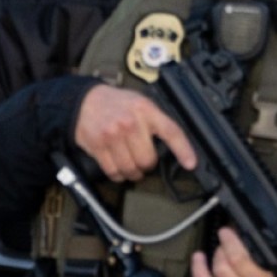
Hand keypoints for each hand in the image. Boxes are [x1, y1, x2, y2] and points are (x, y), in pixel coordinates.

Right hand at [72, 84, 196, 182]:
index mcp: (145, 109)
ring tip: (131, 165)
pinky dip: (118, 175)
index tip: (191, 164)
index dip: (183, 150)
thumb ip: (154, 120)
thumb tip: (171, 146)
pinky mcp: (98, 146)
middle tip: (142, 159)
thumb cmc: (115, 103)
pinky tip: (119, 169)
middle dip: (147, 164)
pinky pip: (113, 171)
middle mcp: (130, 122)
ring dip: (133, 173)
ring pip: (131, 169)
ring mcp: (112, 135)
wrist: (84, 100)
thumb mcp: (140, 102)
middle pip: (148, 159)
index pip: (171, 131)